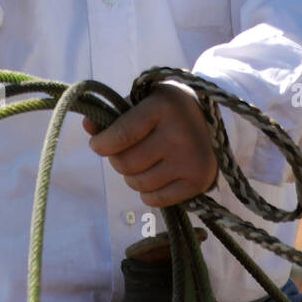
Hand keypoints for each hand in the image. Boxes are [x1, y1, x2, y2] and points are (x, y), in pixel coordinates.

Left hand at [84, 85, 217, 206]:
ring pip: (139, 184)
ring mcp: (190, 160)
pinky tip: (156, 176)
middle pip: (127, 163)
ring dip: (132, 177)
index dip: (102, 144)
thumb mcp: (143, 101)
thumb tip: (88, 126)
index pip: (122, 134)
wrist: (213, 121)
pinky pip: (155, 200)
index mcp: (163, 107)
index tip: (97, 145)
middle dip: (117, 160)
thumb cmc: (168, 110)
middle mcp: (179, 134)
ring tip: (142, 163)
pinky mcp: (198, 181)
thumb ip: (115, 115)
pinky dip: (147, 192)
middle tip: (124, 152)